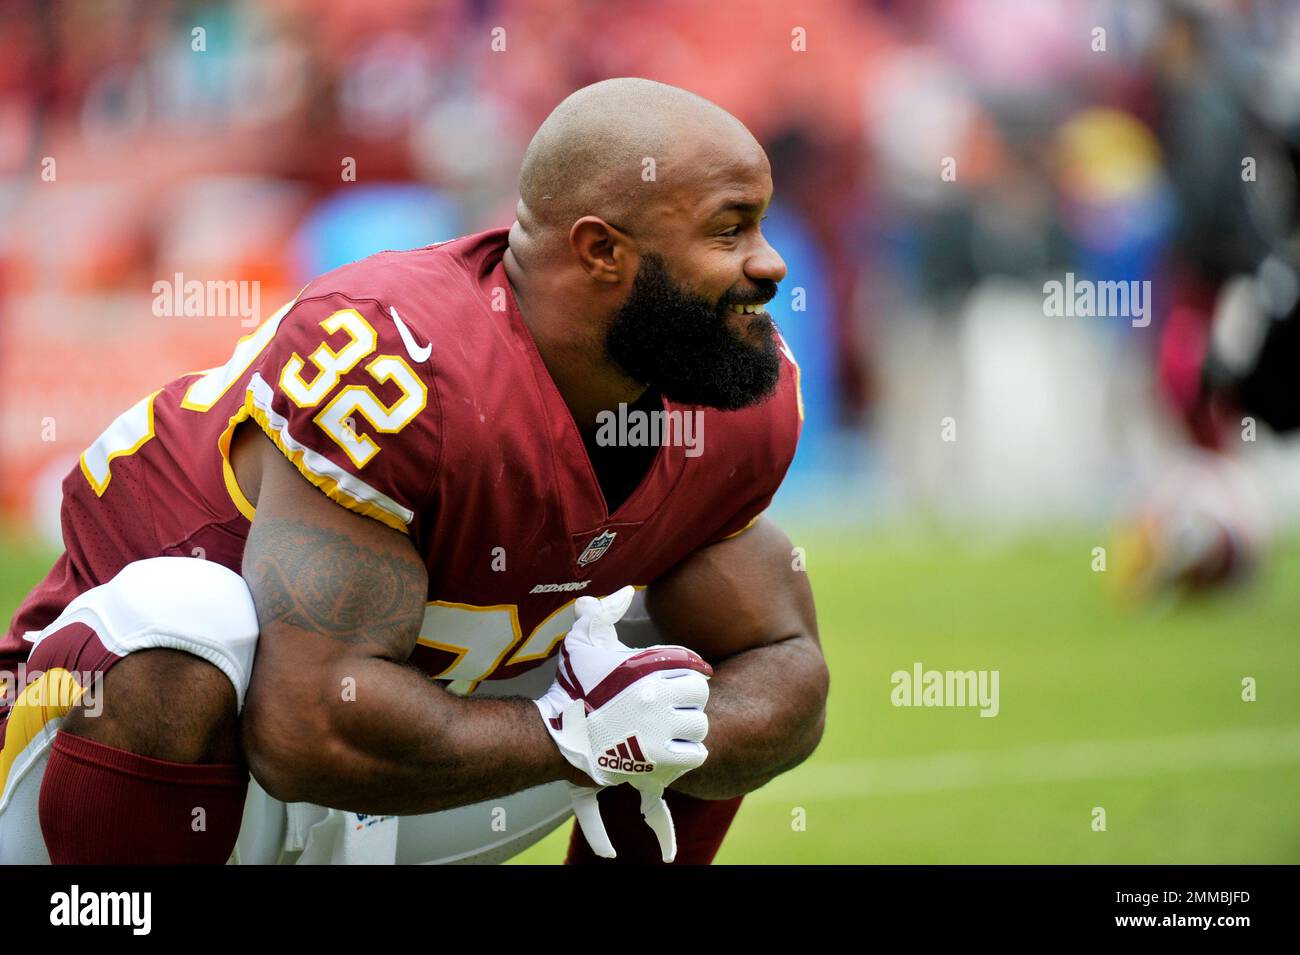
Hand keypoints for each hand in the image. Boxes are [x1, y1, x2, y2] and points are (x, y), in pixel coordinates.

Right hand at [534, 585, 712, 860]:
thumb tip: (625, 592)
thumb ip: (602, 612)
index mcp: (645, 668)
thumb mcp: (582, 641)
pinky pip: (695, 754)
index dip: (684, 672)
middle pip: (699, 695)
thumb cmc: (573, 687)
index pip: (691, 665)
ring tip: (670, 729)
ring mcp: (658, 731)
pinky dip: (688, 752)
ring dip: (687, 727)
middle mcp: (656, 698)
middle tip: (671, 705)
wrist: (557, 733)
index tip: (672, 681)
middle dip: (687, 699)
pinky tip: (671, 748)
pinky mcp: (656, 760)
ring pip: (699, 725)